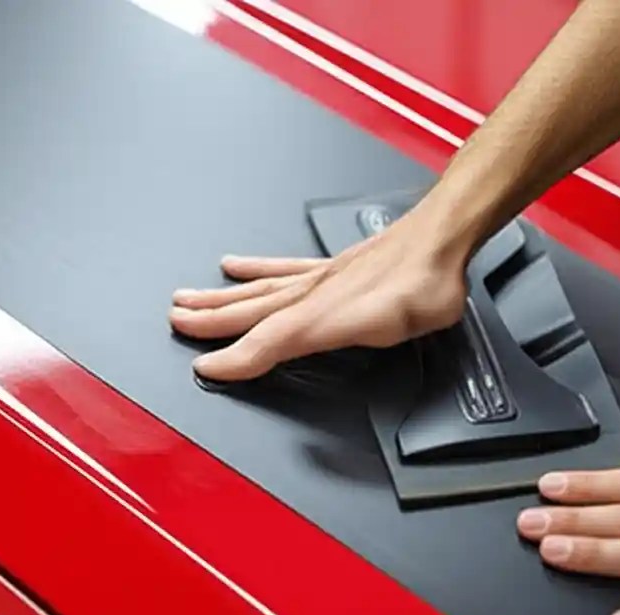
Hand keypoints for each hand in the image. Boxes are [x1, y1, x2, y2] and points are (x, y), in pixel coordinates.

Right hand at [170, 212, 469, 380]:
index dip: (236, 360)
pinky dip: (256, 268)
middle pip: (251, 310)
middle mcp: (312, 293)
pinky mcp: (332, 267)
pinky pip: (283, 268)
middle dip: (211, 322)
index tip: (204, 369)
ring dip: (220, 298)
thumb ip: (335, 339)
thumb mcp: (385, 327)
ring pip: (258, 289)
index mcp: (322, 314)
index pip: (267, 341)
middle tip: (175, 325)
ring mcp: (319, 277)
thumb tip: (308, 347)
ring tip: (186, 300)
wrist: (443, 239)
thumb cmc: (425, 286)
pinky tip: (236, 265)